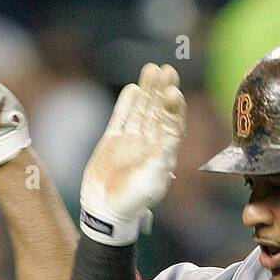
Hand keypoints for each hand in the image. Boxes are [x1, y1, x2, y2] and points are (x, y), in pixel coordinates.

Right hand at [80, 62, 185, 245]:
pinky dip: (127, 104)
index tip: (173, 92)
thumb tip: (174, 132)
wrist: (105, 210)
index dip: (174, 107)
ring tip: (151, 69)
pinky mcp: (112, 141)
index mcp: (164, 152)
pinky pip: (121, 118)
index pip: (172, 124)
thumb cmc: (133, 200)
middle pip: (158, 111)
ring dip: (147, 91)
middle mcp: (150, 143)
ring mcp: (131, 140)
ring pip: (141, 110)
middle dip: (162, 91)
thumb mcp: (152, 179)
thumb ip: (163, 156)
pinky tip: (133, 89)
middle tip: (168, 70)